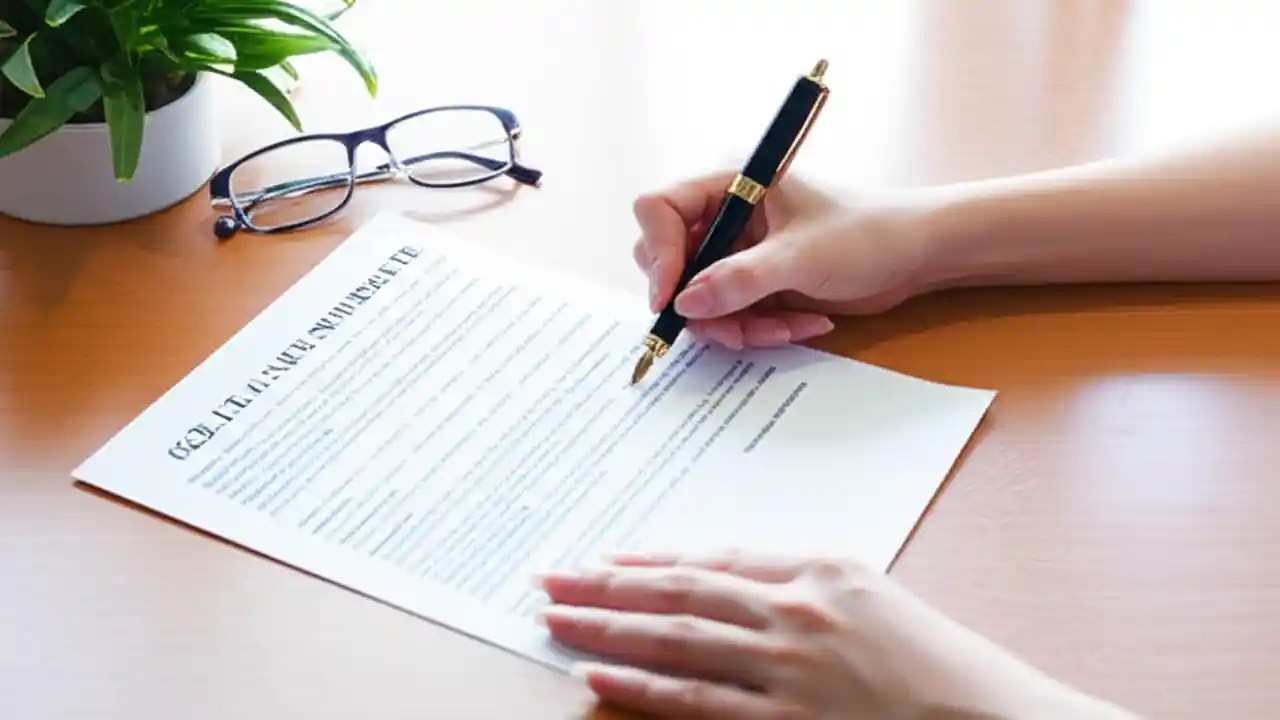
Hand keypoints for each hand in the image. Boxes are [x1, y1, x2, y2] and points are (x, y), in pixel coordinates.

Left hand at [539, 551, 1138, 718]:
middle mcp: (797, 609)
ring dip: (606, 627)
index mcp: (822, 568)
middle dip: (605, 585)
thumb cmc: (939, 662)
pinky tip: (599, 675)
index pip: (713, 558)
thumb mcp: (873, 595)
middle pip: (680, 590)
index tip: (603, 560)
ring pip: (676, 638)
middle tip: (549, 577)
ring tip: (554, 618)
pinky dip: (643, 686)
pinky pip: (696, 701)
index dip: (649, 560)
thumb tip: (723, 577)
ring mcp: (788, 667)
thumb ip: (800, 578)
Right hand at [631, 172, 938, 349]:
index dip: (658, 254)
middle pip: (670, 260)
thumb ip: (741, 280)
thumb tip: (684, 304)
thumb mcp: (802, 258)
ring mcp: (737, 250)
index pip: (659, 209)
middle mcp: (726, 213)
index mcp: (731, 181)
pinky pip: (729, 314)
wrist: (916, 256)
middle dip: (700, 302)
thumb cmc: (868, 234)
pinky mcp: (753, 281)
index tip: (673, 299)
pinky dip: (757, 328)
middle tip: (733, 328)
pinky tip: (800, 323)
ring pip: (698, 298)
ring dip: (736, 323)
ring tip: (786, 328)